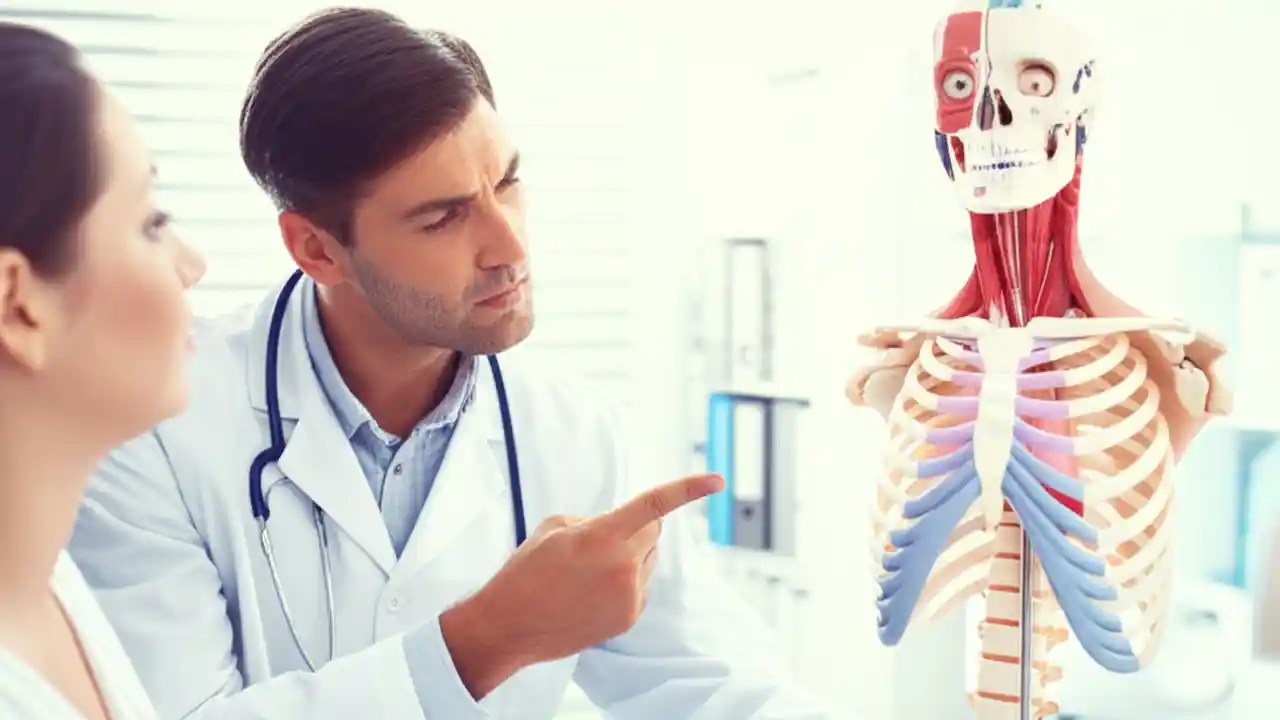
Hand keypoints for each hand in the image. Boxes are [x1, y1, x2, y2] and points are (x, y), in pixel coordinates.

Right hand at [440, 473, 724, 697]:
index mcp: (602, 536)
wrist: (509, 625)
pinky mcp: (629, 617)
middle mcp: (622, 566)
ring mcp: (629, 596)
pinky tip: (592, 592)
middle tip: (601, 538)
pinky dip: (626, 581)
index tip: (717, 480)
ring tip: (588, 571)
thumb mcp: (555, 528)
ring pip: (649, 559)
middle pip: (653, 531)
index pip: (654, 505)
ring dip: (630, 555)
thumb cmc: (526, 570)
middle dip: (636, 527)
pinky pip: (641, 585)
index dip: (689, 489)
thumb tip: (624, 528)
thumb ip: (598, 520)